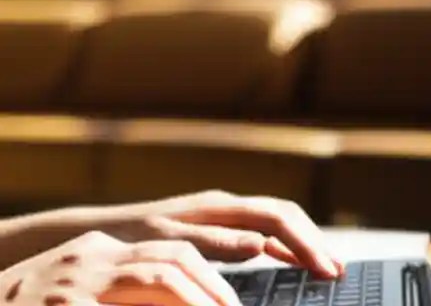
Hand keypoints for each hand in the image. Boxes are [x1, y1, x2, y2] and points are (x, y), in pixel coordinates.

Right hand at [0, 230, 240, 305]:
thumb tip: (189, 302)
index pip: (172, 253)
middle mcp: (90, 259)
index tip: (232, 301)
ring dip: (196, 299)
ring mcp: (74, 283)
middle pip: (173, 260)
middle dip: (213, 288)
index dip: (210, 277)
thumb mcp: (80, 295)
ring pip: (158, 278)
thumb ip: (127, 297)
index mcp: (98, 253)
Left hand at [89, 191, 341, 278]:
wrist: (93, 239)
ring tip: (325, 269)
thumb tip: (260, 243)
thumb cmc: (125, 246)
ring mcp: (220, 216)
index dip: (305, 244)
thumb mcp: (167, 247)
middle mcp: (223, 206)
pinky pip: (259, 233)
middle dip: (314, 242)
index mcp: (217, 208)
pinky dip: (282, 248)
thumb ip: (213, 243)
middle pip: (284, 216)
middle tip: (337, 272)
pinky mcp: (213, 230)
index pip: (277, 220)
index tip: (326, 271)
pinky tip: (290, 264)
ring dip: (302, 243)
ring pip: (275, 223)